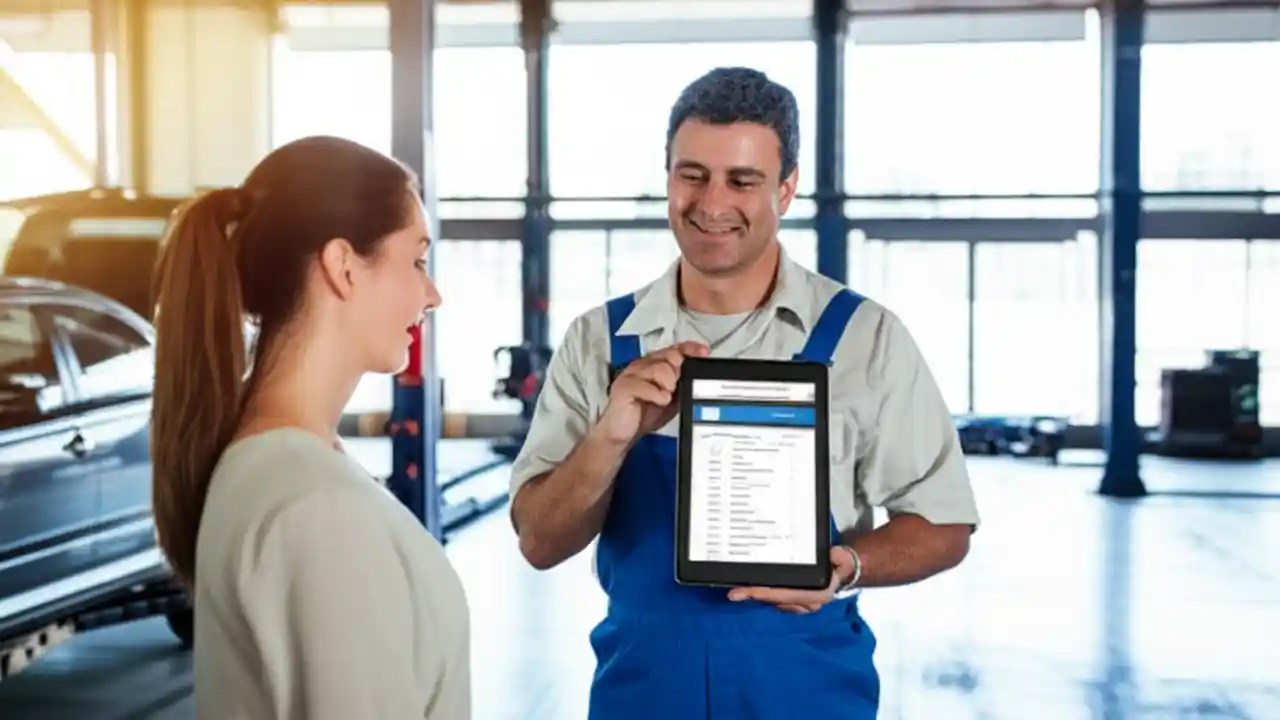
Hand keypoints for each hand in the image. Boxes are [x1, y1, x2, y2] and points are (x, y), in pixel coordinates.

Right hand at [596, 341, 708, 444]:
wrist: (622, 433)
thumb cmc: (644, 414)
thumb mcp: (670, 399)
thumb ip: (681, 385)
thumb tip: (699, 376)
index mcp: (652, 365)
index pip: (674, 349)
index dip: (689, 348)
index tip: (703, 352)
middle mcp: (641, 366)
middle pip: (669, 356)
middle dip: (678, 372)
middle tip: (674, 388)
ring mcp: (631, 374)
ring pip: (659, 368)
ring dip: (668, 385)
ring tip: (665, 398)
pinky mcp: (623, 387)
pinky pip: (646, 386)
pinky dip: (657, 395)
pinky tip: (658, 402)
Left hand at [726, 546, 855, 613]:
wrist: (843, 573)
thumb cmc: (840, 565)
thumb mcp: (842, 559)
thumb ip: (840, 557)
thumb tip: (834, 554)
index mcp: (816, 595)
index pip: (783, 594)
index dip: (761, 593)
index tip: (742, 592)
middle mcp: (807, 604)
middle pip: (774, 600)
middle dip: (753, 596)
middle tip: (733, 593)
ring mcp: (801, 605)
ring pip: (774, 602)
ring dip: (757, 597)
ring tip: (738, 592)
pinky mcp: (795, 603)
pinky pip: (776, 601)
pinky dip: (763, 596)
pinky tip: (751, 590)